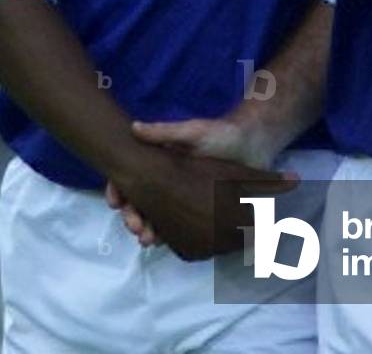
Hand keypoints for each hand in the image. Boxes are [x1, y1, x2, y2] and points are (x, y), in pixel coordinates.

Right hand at [106, 114, 283, 249]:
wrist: (256, 145)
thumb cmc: (222, 135)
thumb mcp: (193, 131)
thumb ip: (165, 133)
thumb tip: (133, 127)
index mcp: (163, 161)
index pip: (133, 176)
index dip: (119, 189)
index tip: (115, 202)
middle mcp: (169, 180)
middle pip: (141, 200)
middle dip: (133, 216)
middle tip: (136, 228)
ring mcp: (184, 197)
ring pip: (157, 216)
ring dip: (148, 229)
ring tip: (148, 238)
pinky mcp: (200, 210)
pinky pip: (178, 225)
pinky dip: (168, 236)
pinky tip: (165, 243)